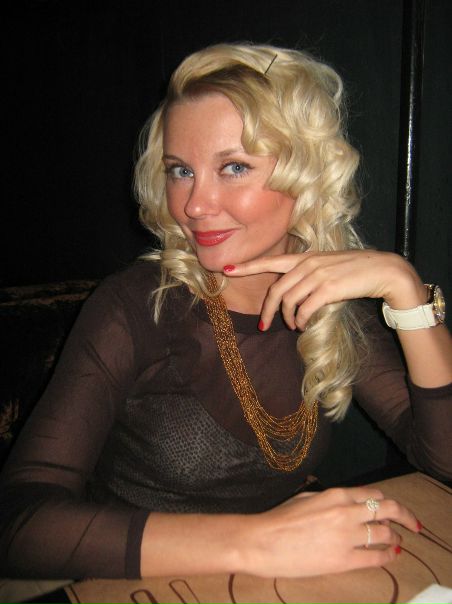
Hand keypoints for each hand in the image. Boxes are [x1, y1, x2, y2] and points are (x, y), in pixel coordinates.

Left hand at [224, 250, 424, 329]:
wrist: (383, 271)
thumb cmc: (356, 272)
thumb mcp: (328, 267)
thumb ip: (309, 275)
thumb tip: (293, 296)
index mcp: (306, 257)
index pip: (271, 261)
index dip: (248, 266)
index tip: (228, 269)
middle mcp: (308, 264)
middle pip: (276, 290)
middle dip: (267, 310)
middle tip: (264, 326)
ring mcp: (317, 275)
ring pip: (288, 301)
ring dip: (287, 318)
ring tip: (293, 326)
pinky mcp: (327, 289)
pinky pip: (303, 309)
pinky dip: (299, 320)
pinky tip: (302, 324)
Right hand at [240, 486, 419, 577]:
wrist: (263, 541)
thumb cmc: (279, 518)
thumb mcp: (308, 498)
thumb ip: (331, 500)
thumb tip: (348, 506)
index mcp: (336, 494)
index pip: (374, 494)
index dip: (387, 503)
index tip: (392, 509)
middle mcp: (346, 512)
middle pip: (388, 509)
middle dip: (405, 516)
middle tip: (414, 524)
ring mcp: (347, 536)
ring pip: (385, 534)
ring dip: (395, 537)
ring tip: (398, 541)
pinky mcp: (343, 559)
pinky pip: (376, 558)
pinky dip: (388, 556)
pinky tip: (391, 555)